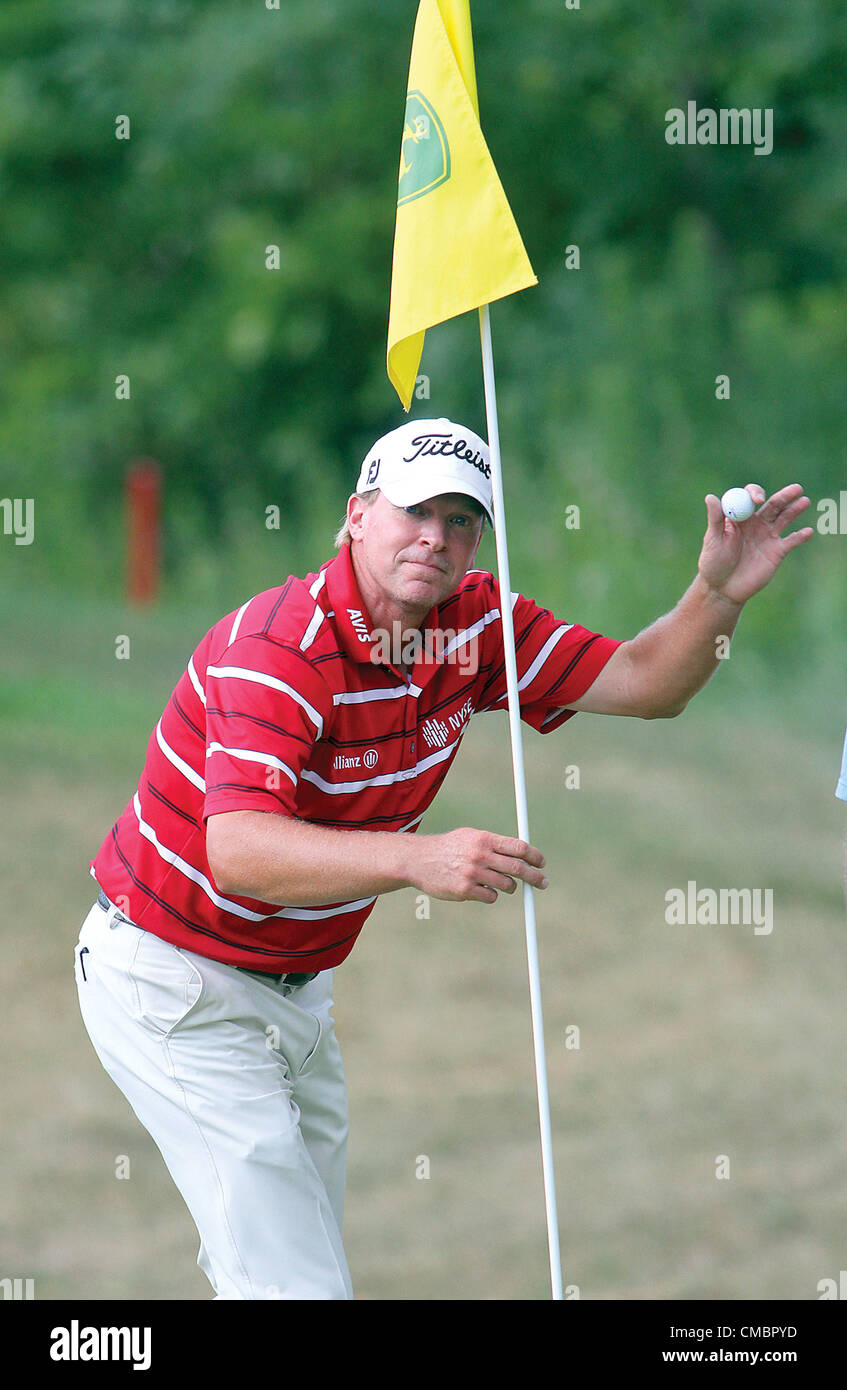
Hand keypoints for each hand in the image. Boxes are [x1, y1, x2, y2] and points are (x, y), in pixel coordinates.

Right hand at [409, 828, 548, 903]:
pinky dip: (491, 894)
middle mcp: (480, 855)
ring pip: (507, 885)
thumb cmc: (448, 848)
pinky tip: (479, 889)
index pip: (519, 847)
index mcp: (484, 839)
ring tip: (497, 882)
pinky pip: (491, 896)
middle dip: (535, 877)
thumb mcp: (470, 837)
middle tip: (542, 883)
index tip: (541, 863)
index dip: (535, 856)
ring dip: (508, 886)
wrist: (418, 860)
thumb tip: (523, 852)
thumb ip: (494, 844)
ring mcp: (473, 873)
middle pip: (518, 868)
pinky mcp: (465, 890)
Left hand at [698, 483, 813, 605]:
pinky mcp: (777, 552)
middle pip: (773, 505)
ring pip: (784, 519)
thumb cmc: (713, 562)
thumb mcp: (713, 539)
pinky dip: (800, 537)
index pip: (750, 497)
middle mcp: (756, 523)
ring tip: (805, 501)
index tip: (758, 500)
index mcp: (740, 517)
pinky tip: (807, 532)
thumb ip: (715, 518)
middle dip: (784, 496)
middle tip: (796, 488)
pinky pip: (791, 541)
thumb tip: (710, 497)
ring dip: (794, 510)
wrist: (723, 588)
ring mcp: (767, 536)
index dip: (755, 494)